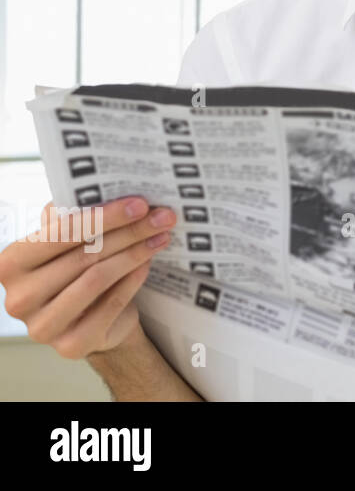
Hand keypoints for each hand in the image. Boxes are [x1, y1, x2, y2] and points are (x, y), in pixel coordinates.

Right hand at [0, 197, 174, 359]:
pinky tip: (147, 264)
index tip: (140, 204)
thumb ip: (72, 216)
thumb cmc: (76, 270)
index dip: (103, 217)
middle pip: (84, 255)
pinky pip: (110, 304)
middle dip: (129, 232)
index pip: (59, 234)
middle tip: (162, 218)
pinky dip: (133, 280)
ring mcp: (42, 326)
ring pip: (98, 278)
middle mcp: (18, 298)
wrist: (90, 319)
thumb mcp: (69, 241)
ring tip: (160, 237)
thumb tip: (100, 186)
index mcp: (10, 264)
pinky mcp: (70, 345)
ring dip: (135, 254)